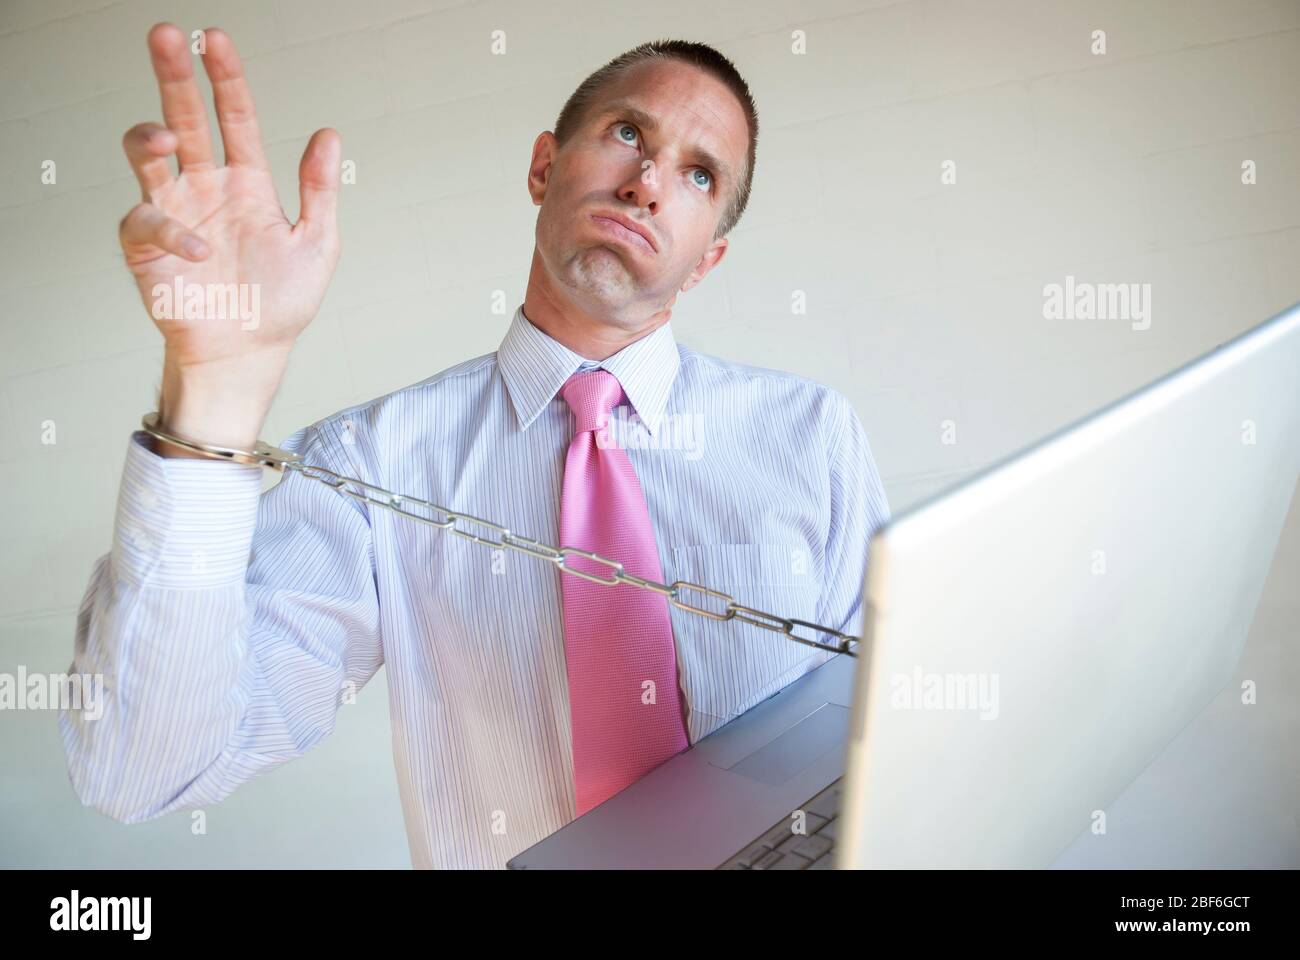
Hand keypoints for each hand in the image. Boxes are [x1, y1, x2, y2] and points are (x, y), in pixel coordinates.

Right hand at [120, 22, 340, 370]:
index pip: (235, 118)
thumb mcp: (317, 244)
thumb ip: (319, 190)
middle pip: (184, 118)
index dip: (226, 79)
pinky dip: (168, 230)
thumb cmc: (280, 303)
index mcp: (247, 182)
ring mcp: (175, 215)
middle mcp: (206, 189)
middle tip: (167, 37)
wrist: (250, 354)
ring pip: (147, 156)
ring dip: (148, 137)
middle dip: (174, 77)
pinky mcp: (148, 250)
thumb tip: (329, 135)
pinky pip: (146, 222)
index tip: (216, 40)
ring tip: (164, 136)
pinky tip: (199, 251)